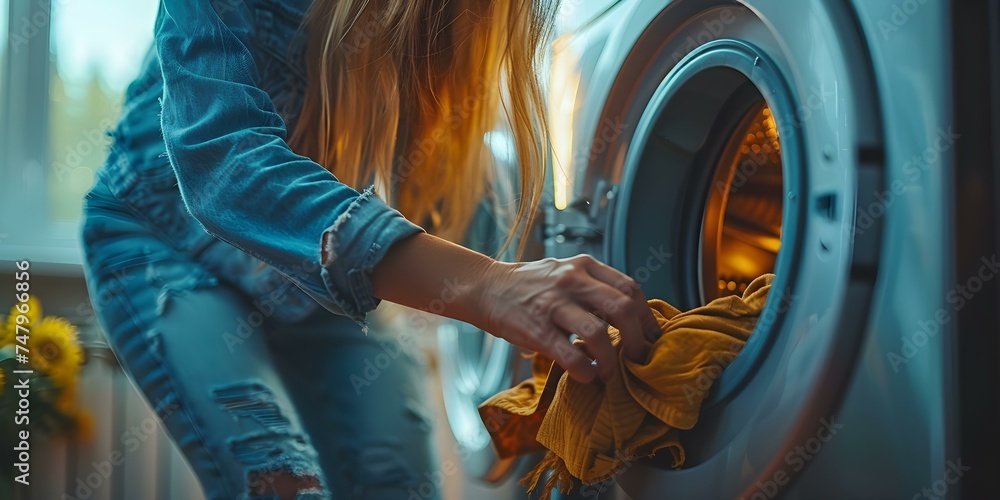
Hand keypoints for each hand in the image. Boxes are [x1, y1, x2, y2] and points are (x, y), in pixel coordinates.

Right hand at [471, 254, 660, 383]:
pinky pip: (570, 355)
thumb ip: (594, 286)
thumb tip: (629, 316)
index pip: (629, 288)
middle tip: (638, 358)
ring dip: (611, 360)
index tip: (651, 336)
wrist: (486, 287)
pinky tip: (588, 376)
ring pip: (598, 334)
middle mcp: (571, 281)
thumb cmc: (530, 285)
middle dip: (637, 339)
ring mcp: (553, 305)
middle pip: (622, 308)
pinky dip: (585, 371)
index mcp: (584, 266)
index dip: (646, 316)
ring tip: (611, 374)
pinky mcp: (536, 329)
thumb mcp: (565, 271)